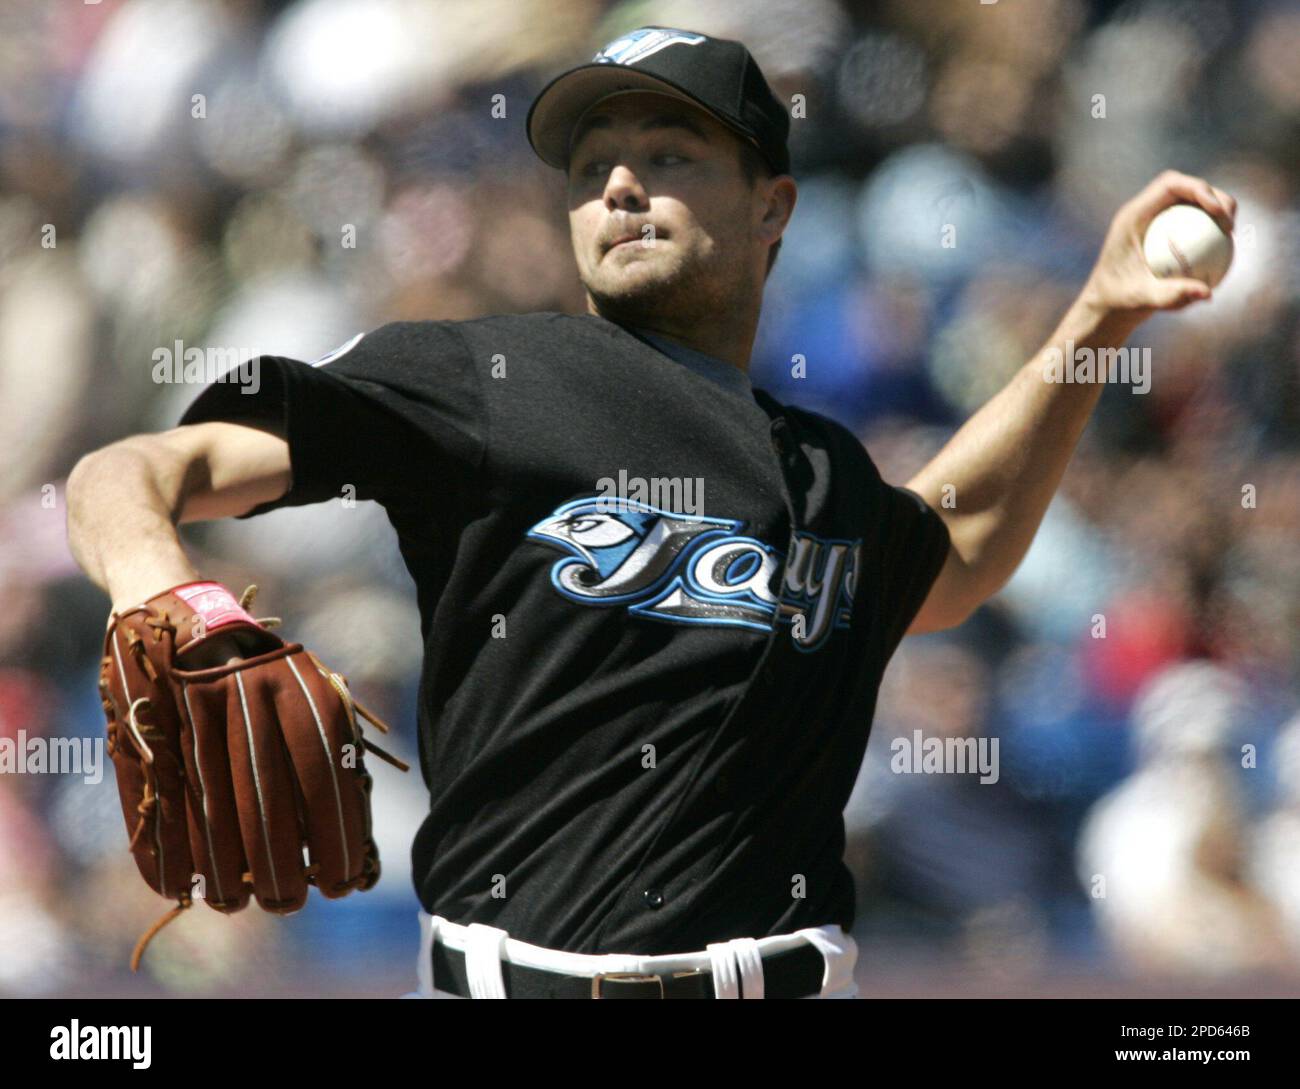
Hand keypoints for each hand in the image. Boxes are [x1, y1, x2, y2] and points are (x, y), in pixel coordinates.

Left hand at [1080, 170, 1236, 321]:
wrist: (1106, 306)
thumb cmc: (1117, 302)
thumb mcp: (1141, 300)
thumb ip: (1171, 296)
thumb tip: (1208, 293)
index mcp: (1133, 216)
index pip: (1169, 185)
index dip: (1199, 188)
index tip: (1219, 211)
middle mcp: (1145, 212)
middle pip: (1186, 189)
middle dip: (1215, 197)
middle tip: (1231, 224)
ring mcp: (1156, 222)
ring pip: (1192, 204)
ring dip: (1217, 212)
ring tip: (1232, 235)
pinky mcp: (1165, 234)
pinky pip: (1192, 225)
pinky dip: (1210, 233)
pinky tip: (1228, 251)